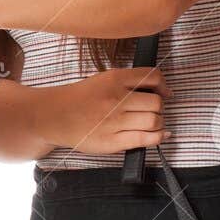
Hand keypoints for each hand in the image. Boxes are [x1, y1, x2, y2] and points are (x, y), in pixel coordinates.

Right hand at [37, 67, 169, 155]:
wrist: (55, 116)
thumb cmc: (80, 99)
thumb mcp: (103, 80)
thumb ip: (129, 82)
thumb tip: (160, 90)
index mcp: (115, 79)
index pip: (153, 78)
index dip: (164, 86)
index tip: (165, 93)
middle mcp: (116, 99)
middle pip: (157, 103)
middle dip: (160, 107)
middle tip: (153, 110)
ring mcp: (115, 121)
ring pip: (154, 121)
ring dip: (159, 123)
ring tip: (152, 123)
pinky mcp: (113, 141)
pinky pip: (146, 139)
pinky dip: (158, 137)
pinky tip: (160, 135)